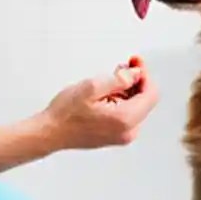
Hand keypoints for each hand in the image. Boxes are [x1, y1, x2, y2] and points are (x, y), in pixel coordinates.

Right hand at [40, 55, 159, 150]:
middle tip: (124, 66)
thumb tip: (136, 74)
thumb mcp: (92, 87)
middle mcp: (128, 132)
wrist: (50, 133)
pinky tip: (107, 92)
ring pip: (136, 106)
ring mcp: (122, 136)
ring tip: (110, 79)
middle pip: (145, 100)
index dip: (145, 74)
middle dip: (136, 81)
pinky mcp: (115, 136)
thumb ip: (119, 79)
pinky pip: (127, 115)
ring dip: (128, 90)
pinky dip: (122, 100)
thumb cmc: (65, 114)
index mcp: (124, 119)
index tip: (136, 63)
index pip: (150, 94)